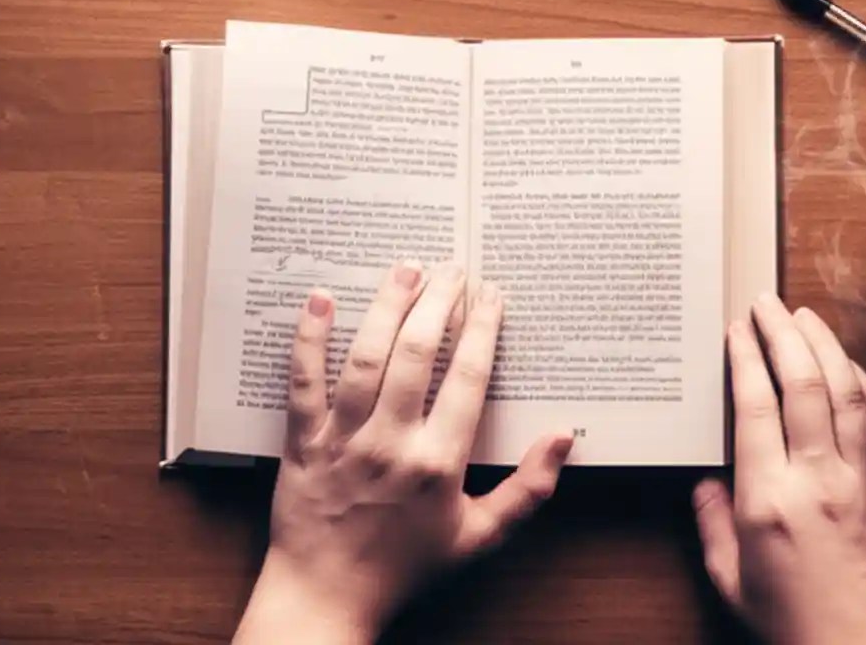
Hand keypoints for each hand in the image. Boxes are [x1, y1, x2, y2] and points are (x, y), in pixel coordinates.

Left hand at [235, 261, 573, 644]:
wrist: (328, 598)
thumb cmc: (406, 567)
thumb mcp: (479, 537)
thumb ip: (527, 490)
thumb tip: (563, 440)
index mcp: (439, 462)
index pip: (468, 378)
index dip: (483, 329)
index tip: (492, 295)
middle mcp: (392, 441)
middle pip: (419, 353)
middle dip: (439, 302)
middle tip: (453, 267)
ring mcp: (343, 438)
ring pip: (366, 357)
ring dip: (388, 306)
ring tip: (406, 267)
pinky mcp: (302, 441)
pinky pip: (302, 381)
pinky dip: (309, 338)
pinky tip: (320, 299)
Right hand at [694, 295, 865, 644]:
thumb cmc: (790, 622)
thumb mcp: (728, 576)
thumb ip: (711, 521)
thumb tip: (707, 479)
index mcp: (769, 498)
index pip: (755, 406)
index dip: (745, 358)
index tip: (736, 329)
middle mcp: (818, 478)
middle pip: (803, 384)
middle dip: (783, 334)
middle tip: (767, 303)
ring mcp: (862, 480)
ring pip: (847, 392)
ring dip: (826, 346)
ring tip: (807, 316)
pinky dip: (865, 386)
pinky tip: (850, 366)